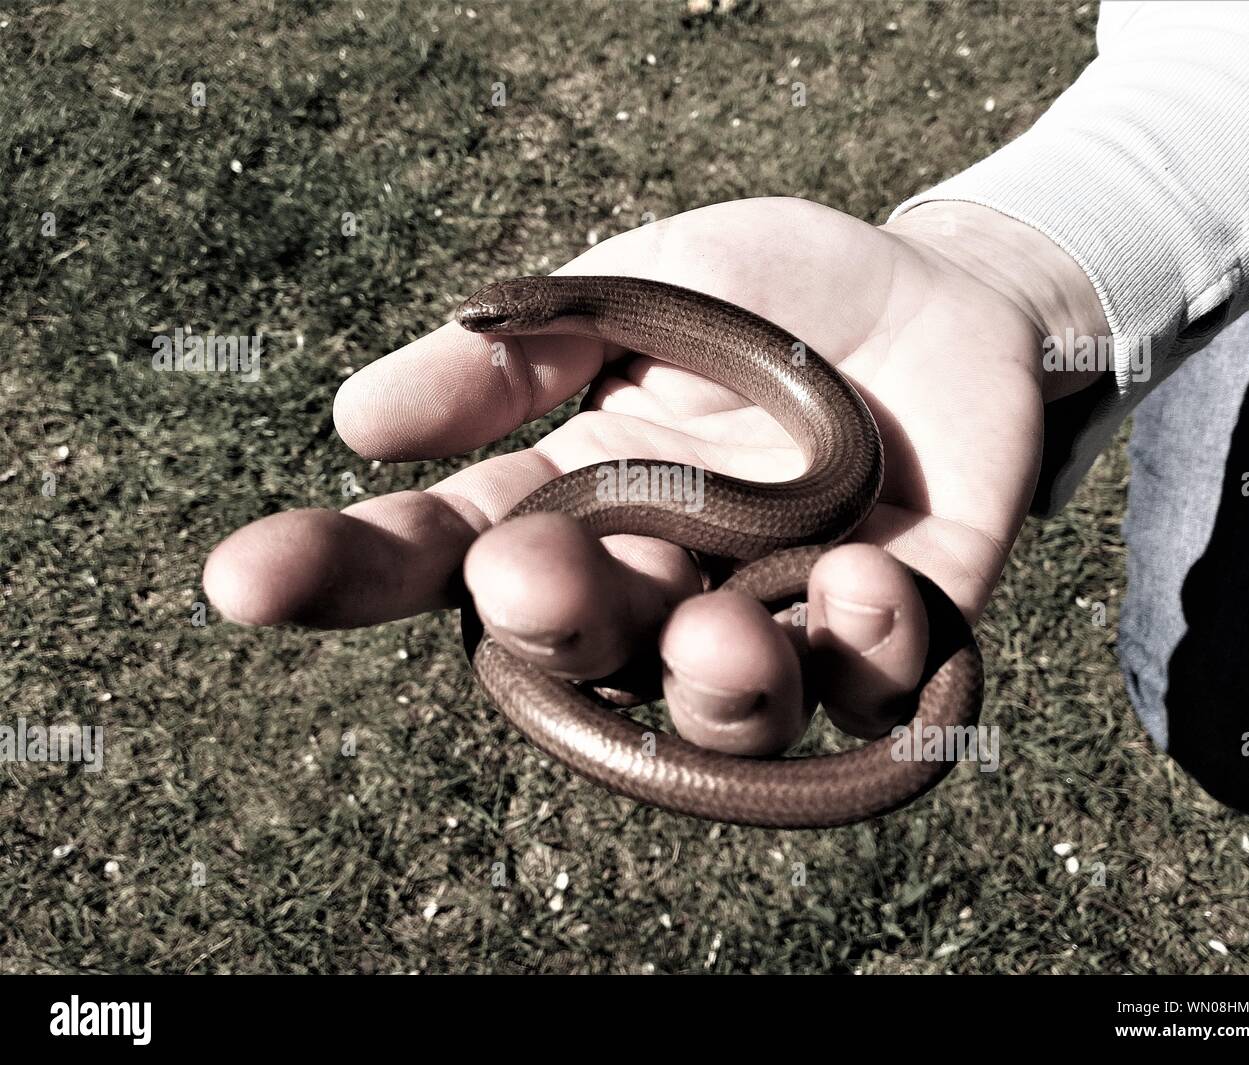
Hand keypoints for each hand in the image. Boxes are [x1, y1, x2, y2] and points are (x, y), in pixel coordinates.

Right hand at [203, 197, 1107, 752]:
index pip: (439, 559)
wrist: (937, 297)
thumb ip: (508, 355)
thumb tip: (353, 420)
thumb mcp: (630, 282)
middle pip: (573, 649)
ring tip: (716, 638)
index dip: (342, 574)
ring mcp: (776, 621)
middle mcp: (657, 586)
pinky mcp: (894, 633)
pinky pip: (873, 684)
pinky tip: (869, 575)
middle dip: (546, 622)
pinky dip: (867, 644)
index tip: (243, 578)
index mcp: (573, 505)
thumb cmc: (767, 293)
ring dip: (711, 691)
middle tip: (527, 572)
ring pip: (720, 715)